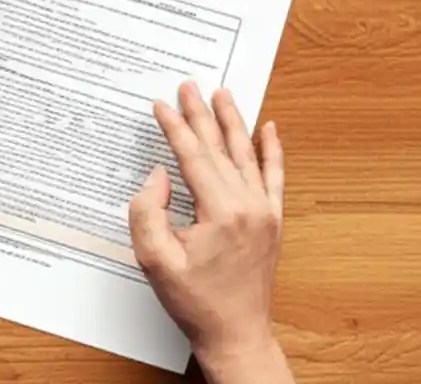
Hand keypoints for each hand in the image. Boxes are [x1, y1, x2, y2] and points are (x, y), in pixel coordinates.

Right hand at [129, 82, 289, 382]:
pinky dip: (271, 150)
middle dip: (201, 115)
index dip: (175, 128)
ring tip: (222, 94)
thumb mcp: (154, 259)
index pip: (194, 157)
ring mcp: (264, 212)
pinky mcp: (272, 222)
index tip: (161, 105)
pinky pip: (273, 176)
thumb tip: (158, 176)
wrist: (235, 333)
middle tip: (189, 86)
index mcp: (221, 212)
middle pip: (221, 148)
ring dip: (232, 122)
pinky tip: (268, 128)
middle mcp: (249, 206)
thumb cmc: (194, 301)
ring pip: (247, 155)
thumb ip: (147, 211)